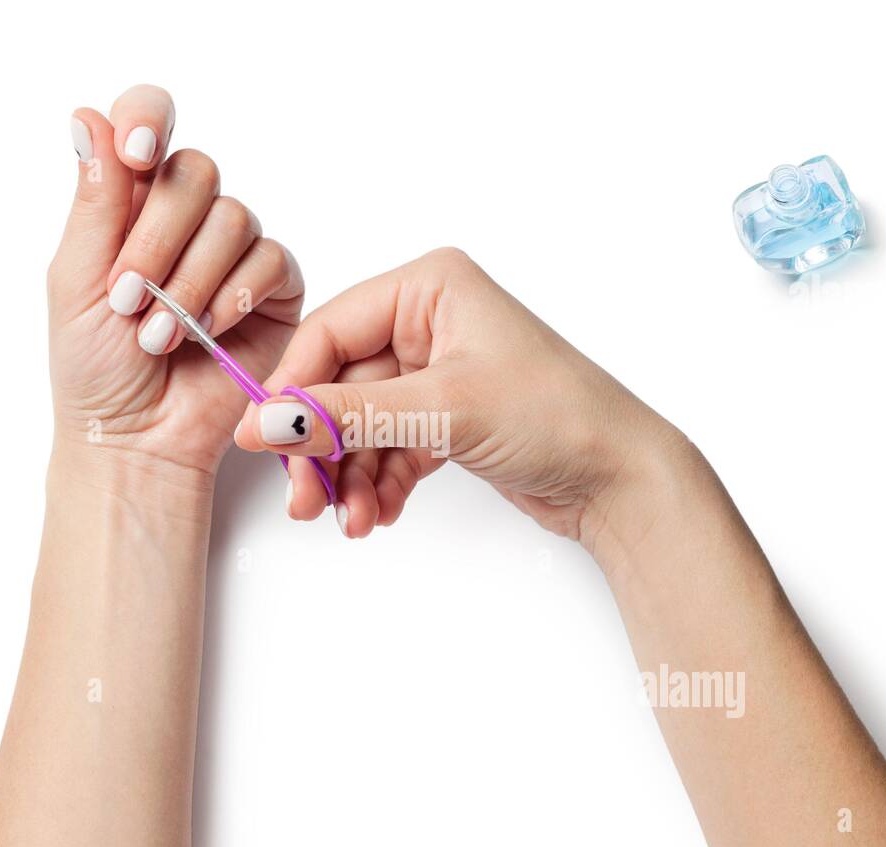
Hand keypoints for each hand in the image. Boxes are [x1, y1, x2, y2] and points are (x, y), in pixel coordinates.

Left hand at [48, 84, 302, 483]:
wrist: (138, 439)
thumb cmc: (96, 371)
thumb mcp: (74, 280)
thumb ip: (93, 201)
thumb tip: (88, 117)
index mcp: (130, 204)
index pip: (148, 121)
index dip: (148, 119)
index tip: (136, 155)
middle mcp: (186, 221)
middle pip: (194, 171)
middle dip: (158, 238)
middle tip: (130, 297)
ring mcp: (233, 254)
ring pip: (233, 218)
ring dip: (191, 281)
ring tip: (162, 334)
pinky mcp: (274, 291)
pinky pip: (271, 261)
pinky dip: (235, 296)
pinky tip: (209, 330)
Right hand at [233, 247, 683, 546]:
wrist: (621, 478)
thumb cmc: (558, 416)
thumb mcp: (443, 410)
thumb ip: (348, 415)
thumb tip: (268, 422)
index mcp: (431, 288)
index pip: (331, 331)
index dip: (293, 390)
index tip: (264, 442)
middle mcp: (430, 322)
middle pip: (339, 384)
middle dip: (322, 447)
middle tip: (306, 500)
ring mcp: (437, 372)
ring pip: (360, 424)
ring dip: (350, 475)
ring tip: (354, 520)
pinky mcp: (445, 418)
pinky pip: (387, 447)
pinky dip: (378, 483)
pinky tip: (378, 514)